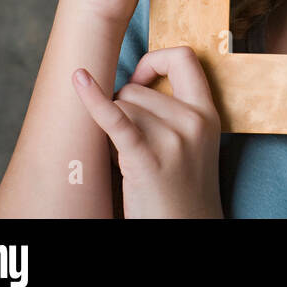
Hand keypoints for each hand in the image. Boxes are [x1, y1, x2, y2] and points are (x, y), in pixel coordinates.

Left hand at [73, 47, 223, 218]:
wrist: (189, 228)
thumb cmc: (182, 190)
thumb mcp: (194, 143)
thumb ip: (176, 113)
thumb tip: (132, 86)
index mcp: (207, 113)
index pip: (183, 58)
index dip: (155, 61)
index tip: (140, 80)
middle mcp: (193, 121)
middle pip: (136, 90)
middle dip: (122, 109)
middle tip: (129, 141)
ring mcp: (173, 140)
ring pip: (121, 107)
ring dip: (112, 130)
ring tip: (126, 159)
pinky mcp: (147, 159)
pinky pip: (115, 119)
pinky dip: (93, 100)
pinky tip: (79, 80)